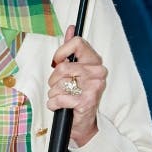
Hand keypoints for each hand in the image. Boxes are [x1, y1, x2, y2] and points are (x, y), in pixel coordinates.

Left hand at [47, 26, 107, 146]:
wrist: (83, 123)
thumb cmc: (78, 94)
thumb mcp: (75, 70)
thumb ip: (71, 49)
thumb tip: (71, 28)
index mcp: (95, 61)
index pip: (77, 43)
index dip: (61, 52)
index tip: (57, 62)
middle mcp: (98, 72)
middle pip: (63, 67)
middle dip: (53, 80)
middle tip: (57, 86)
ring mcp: (94, 87)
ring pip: (59, 84)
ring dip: (53, 93)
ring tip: (61, 98)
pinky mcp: (86, 101)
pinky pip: (59, 98)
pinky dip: (53, 104)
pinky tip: (59, 106)